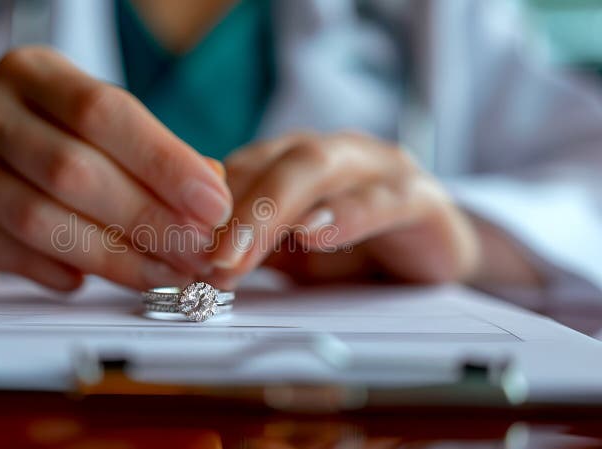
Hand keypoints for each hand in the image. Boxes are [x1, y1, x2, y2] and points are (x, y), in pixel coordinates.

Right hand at [0, 46, 230, 289]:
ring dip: (114, 257)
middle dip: (148, 219)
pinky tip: (93, 281)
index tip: (214, 204)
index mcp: (32, 73)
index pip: (103, 111)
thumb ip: (152, 159)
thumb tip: (212, 194)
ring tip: (163, 275)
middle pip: (74, 169)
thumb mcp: (98, 137)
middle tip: (197, 253)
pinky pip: (13, 254)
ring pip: (41, 219)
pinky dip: (61, 271)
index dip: (164, 162)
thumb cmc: (49, 153)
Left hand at [206, 132, 480, 287]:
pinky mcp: (420, 197)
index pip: (244, 167)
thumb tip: (189, 257)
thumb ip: (252, 245)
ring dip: (273, 209)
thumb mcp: (292, 253)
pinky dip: (347, 215)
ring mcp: (378, 168)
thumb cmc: (355, 251)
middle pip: (277, 161)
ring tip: (240, 251)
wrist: (431, 262)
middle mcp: (334, 152)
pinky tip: (316, 233)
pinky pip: (383, 200)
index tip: (177, 244)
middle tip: (208, 256)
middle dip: (236, 209)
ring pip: (319, 169)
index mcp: (297, 159)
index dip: (208, 204)